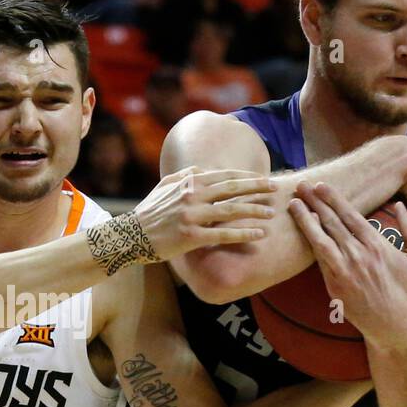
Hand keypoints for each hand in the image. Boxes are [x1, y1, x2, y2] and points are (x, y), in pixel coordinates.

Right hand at [132, 167, 276, 259]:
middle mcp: (192, 195)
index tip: (263, 178)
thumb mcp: (165, 186)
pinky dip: (244, 233)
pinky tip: (260, 234)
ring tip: (272, 213)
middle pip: (233, 189)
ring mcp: (192, 216)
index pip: (225, 176)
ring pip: (231, 210)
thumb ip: (186, 175)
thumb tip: (204, 170)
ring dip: (255, 211)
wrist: (130, 236)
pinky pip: (223, 234)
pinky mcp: (191, 236)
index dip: (247, 176)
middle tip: (276, 188)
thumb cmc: (149, 211)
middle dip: (257, 188)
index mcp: (189, 182)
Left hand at [288, 182, 406, 350]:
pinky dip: (309, 243)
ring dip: (305, 219)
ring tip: (293, 204)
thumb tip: (400, 205)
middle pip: (332, 222)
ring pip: (320, 239)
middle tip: (302, 186)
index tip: (321, 186)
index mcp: (377, 244)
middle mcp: (358, 255)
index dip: (333, 199)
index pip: (350, 215)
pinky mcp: (333, 284)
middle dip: (315, 202)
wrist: (393, 323)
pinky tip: (302, 231)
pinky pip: (319, 260)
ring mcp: (344, 270)